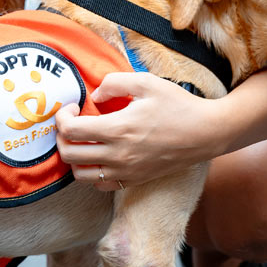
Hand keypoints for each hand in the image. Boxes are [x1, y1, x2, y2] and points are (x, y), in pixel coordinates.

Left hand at [56, 71, 218, 191]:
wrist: (205, 133)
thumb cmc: (178, 105)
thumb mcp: (146, 82)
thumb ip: (114, 83)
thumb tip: (94, 96)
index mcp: (118, 129)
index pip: (70, 130)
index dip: (61, 117)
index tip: (71, 108)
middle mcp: (118, 155)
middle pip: (68, 154)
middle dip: (60, 136)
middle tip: (70, 123)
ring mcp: (126, 171)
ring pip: (80, 175)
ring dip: (73, 157)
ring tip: (82, 141)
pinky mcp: (134, 179)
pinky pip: (100, 185)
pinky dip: (91, 172)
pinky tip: (99, 156)